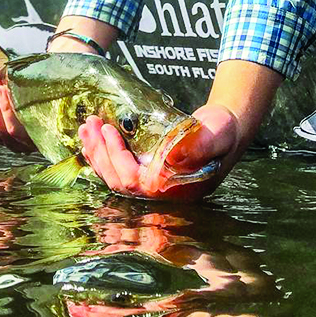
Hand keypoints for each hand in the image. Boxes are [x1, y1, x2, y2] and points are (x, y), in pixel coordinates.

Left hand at [79, 103, 238, 200]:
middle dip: (99, 152)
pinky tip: (93, 140)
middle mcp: (159, 192)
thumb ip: (199, 146)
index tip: (109, 130)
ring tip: (86, 128)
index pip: (133, 180)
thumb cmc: (225, 132)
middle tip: (89, 124)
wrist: (229, 129)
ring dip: (96, 153)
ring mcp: (152, 184)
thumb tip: (172, 156)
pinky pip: (119, 169)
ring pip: (114, 176)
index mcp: (173, 189)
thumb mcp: (216, 135)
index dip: (115, 157)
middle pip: (117, 180)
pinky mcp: (148, 172)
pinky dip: (103, 155)